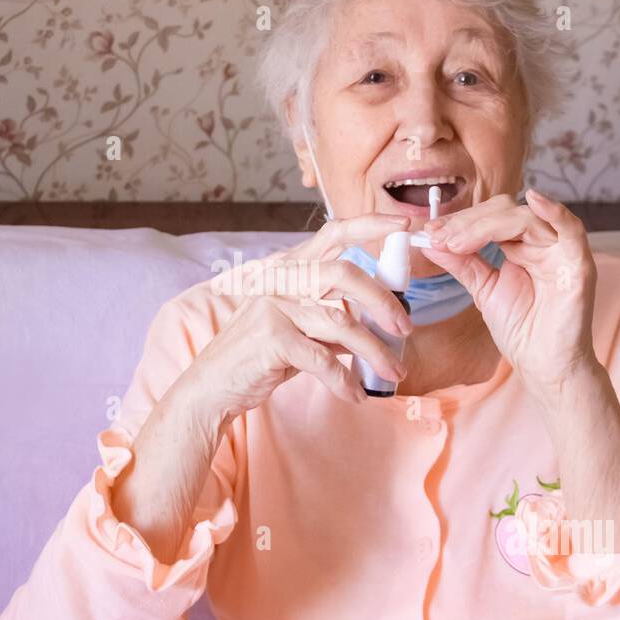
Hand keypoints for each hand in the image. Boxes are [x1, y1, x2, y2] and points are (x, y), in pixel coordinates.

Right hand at [185, 213, 415, 418]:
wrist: (213, 386)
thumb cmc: (258, 358)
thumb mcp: (298, 331)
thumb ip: (332, 323)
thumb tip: (378, 325)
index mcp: (289, 270)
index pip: (332, 234)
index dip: (370, 225)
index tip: (404, 226)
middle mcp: (281, 281)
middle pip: (345, 274)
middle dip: (383, 301)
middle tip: (405, 329)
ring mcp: (274, 307)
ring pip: (341, 322)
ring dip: (375, 352)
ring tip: (394, 373)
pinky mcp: (272, 339)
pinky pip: (323, 359)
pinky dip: (345, 380)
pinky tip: (355, 395)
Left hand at [419, 189, 598, 395]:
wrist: (544, 366)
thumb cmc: (522, 330)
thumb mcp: (484, 289)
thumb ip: (462, 263)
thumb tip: (430, 240)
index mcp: (522, 245)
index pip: (491, 217)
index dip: (460, 221)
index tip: (430, 232)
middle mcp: (543, 243)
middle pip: (506, 211)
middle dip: (468, 221)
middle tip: (439, 237)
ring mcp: (562, 251)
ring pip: (526, 218)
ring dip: (486, 225)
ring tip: (456, 242)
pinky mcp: (578, 265)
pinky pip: (572, 229)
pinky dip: (555, 211)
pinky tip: (535, 200)